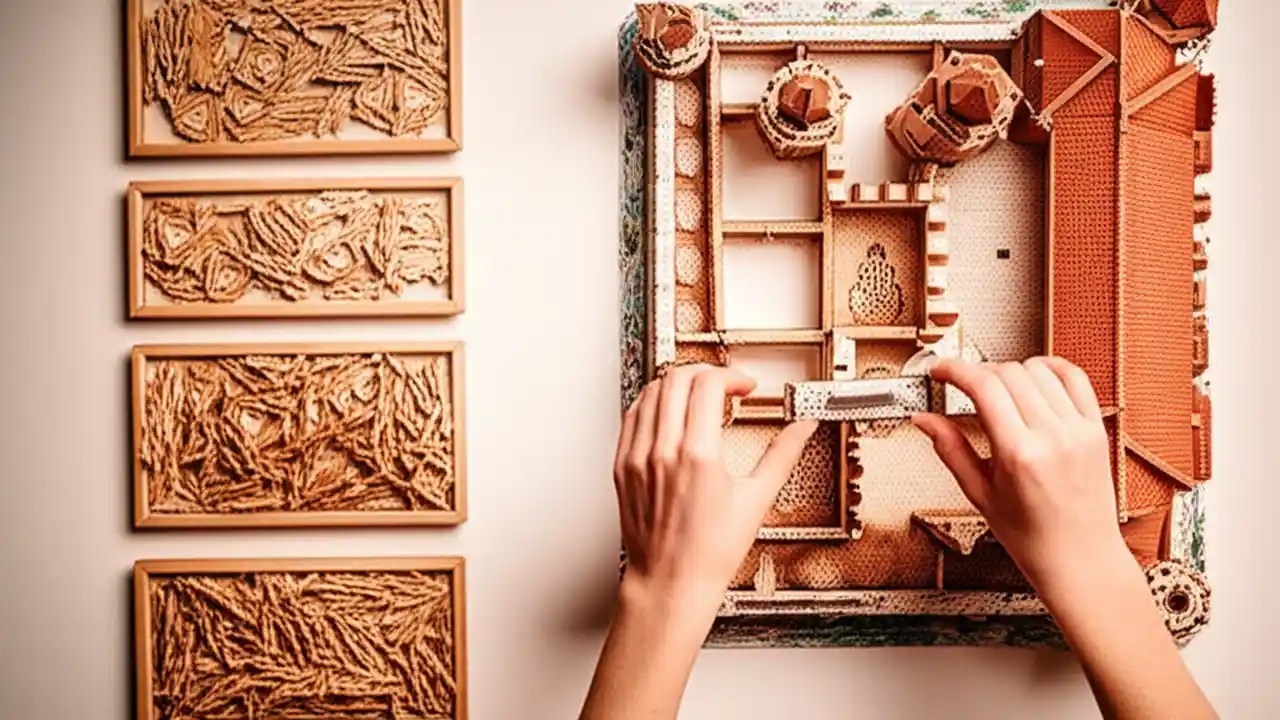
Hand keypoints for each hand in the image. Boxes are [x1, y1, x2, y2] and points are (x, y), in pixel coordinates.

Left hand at [614, 364, 817, 606]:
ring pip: (650, 392)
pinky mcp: (622, 466)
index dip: (731, 376)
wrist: (670, 583)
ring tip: (698, 398)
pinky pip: (632, 416)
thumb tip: (803, 428)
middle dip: (706, 373)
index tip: (744, 387)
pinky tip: (669, 415)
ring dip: (677, 384)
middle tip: (724, 386)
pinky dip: (653, 404)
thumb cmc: (709, 553)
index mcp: (698, 456)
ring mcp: (637, 457)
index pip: (707, 384)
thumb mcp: (756, 501)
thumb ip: (783, 455)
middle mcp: (663, 451)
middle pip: (677, 378)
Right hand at [912, 357, 1126, 592]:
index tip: (941, 370)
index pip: (983, 387)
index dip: (955, 369)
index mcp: (1019, 455)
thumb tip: (924, 421)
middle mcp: (1053, 437)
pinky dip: (1050, 368)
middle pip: (1008, 373)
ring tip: (998, 389)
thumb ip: (950, 449)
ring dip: (1011, 370)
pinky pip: (1074, 378)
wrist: (1080, 558)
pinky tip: (1034, 377)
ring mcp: (1078, 430)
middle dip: (978, 372)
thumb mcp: (980, 495)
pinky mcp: (1095, 429)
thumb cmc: (1033, 537)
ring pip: (1038, 370)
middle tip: (963, 385)